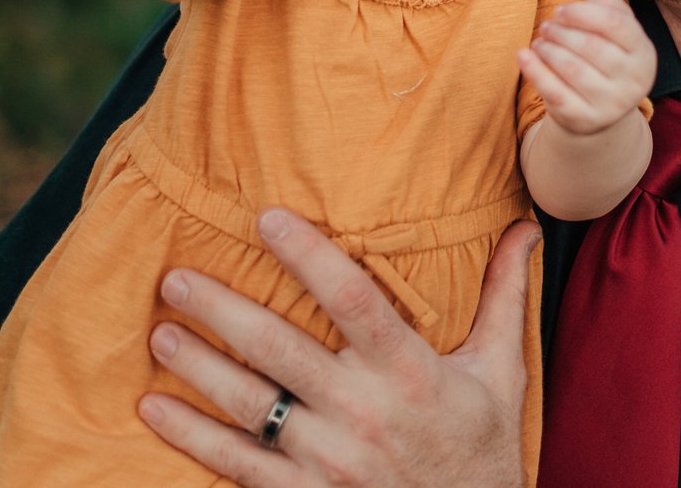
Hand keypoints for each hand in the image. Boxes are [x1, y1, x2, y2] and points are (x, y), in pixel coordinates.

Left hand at [138, 208, 537, 487]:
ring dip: (198, 368)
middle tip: (176, 277)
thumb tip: (525, 224)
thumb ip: (503, 295)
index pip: (354, 299)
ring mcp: (328, 463)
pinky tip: (155, 410)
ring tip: (159, 332)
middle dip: (223, 311)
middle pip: (281, 350)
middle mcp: (364, 413)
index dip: (308, 257)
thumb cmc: (485, 451)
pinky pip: (237, 466)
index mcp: (411, 372)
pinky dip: (191, 438)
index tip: (267, 218)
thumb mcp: (502, 373)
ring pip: (250, 407)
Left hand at [519, 0, 656, 136]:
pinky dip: (534, 70)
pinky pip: (554, 92)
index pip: (616, 24)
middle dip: (561, 32)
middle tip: (546, 26)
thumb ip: (607, 5)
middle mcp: (633, 82)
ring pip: (571, 68)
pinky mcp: (585, 120)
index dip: (583, 12)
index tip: (560, 10)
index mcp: (643, 54)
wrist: (599, 108)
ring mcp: (611, 105)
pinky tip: (523, 55)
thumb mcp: (614, 28)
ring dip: (547, 48)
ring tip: (539, 42)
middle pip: (591, 46)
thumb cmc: (604, 55)